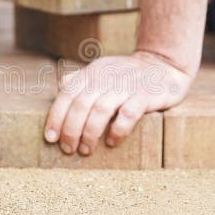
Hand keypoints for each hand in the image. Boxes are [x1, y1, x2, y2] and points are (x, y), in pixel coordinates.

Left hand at [44, 50, 193, 154]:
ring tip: (86, 150)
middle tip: (68, 149)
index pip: (67, 94)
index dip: (56, 117)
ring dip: (90, 133)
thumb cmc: (129, 74)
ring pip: (100, 110)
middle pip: (81, 104)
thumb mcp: (103, 70)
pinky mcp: (146, 95)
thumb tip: (62, 85)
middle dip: (71, 130)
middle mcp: (106, 77)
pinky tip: (112, 142)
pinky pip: (128, 114)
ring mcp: (126, 86)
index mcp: (93, 73)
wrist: (165, 65)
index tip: (50, 138)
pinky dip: (118, 130)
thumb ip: (83, 78)